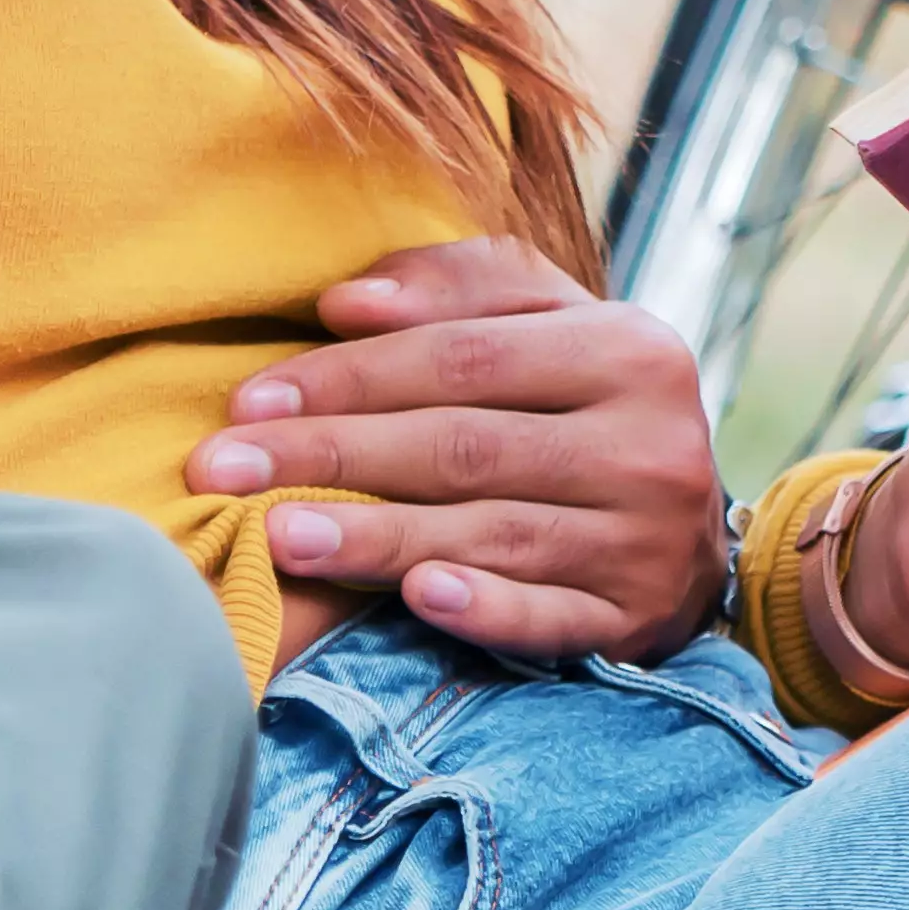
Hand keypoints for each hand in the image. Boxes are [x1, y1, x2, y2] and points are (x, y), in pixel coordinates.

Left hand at [187, 237, 732, 660]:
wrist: (684, 525)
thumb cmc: (583, 403)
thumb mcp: (546, 322)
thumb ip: (456, 289)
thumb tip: (348, 303)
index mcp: (629, 348)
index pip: (465, 355)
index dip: (349, 375)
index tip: (248, 400)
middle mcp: (650, 443)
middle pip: (464, 445)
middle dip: (332, 454)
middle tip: (224, 470)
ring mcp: (646, 540)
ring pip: (493, 533)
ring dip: (377, 538)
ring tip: (278, 536)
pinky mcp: (635, 620)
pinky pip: (551, 617)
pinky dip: (486, 609)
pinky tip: (418, 599)